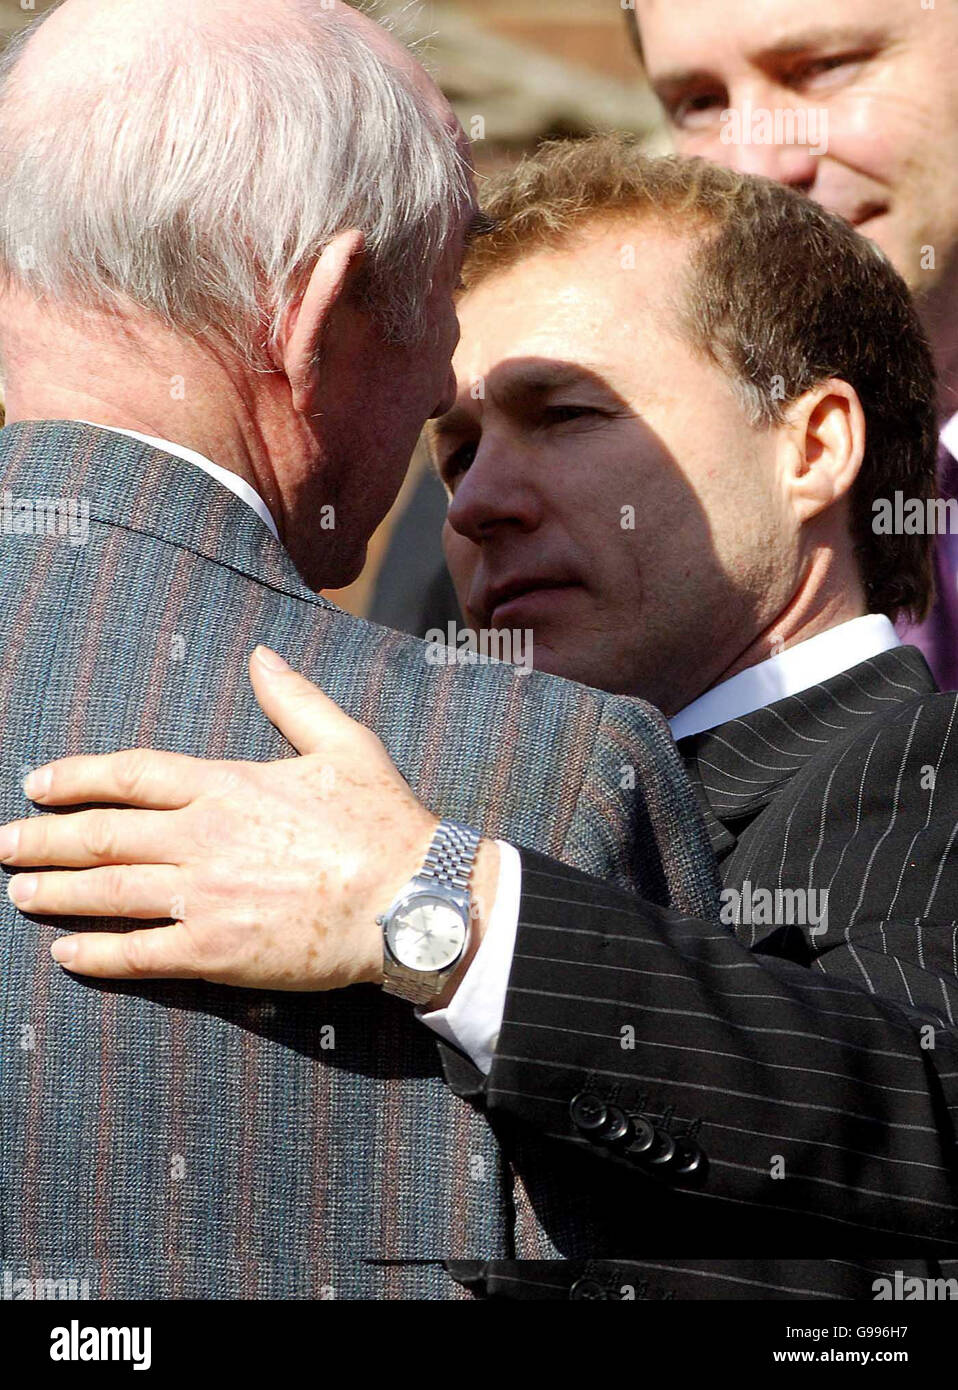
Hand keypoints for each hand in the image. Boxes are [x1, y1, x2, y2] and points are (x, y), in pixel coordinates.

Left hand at [0, 646, 494, 996]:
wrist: (411, 900)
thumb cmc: (383, 821)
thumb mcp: (345, 744)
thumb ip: (294, 700)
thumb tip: (261, 657)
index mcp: (227, 785)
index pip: (132, 775)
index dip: (78, 777)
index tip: (39, 783)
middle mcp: (203, 838)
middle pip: (103, 834)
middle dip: (44, 839)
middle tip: (3, 844)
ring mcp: (204, 897)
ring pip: (108, 891)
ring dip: (56, 892)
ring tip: (18, 892)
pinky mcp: (217, 952)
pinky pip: (139, 954)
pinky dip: (97, 955)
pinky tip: (67, 954)